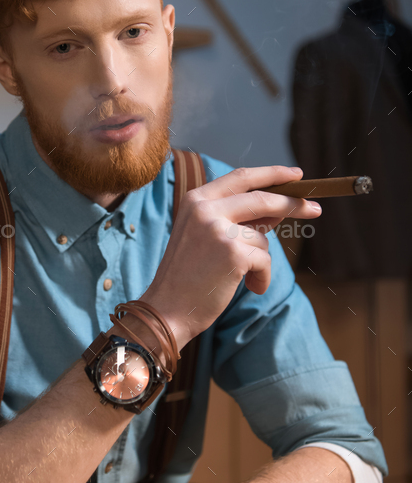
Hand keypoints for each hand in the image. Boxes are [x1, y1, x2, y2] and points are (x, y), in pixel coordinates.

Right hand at [143, 165, 320, 348]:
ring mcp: (218, 229)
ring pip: (263, 237)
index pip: (241, 177)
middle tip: (315, 209)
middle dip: (292, 204)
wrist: (168, 309)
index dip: (272, 174)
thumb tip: (279, 208)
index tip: (296, 176)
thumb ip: (239, 219)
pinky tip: (249, 287)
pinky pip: (265, 260)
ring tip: (243, 277)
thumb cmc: (189, 276)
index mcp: (196, 199)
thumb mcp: (208, 237)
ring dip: (261, 260)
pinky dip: (262, 277)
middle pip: (262, 198)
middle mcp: (205, 208)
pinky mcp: (232, 252)